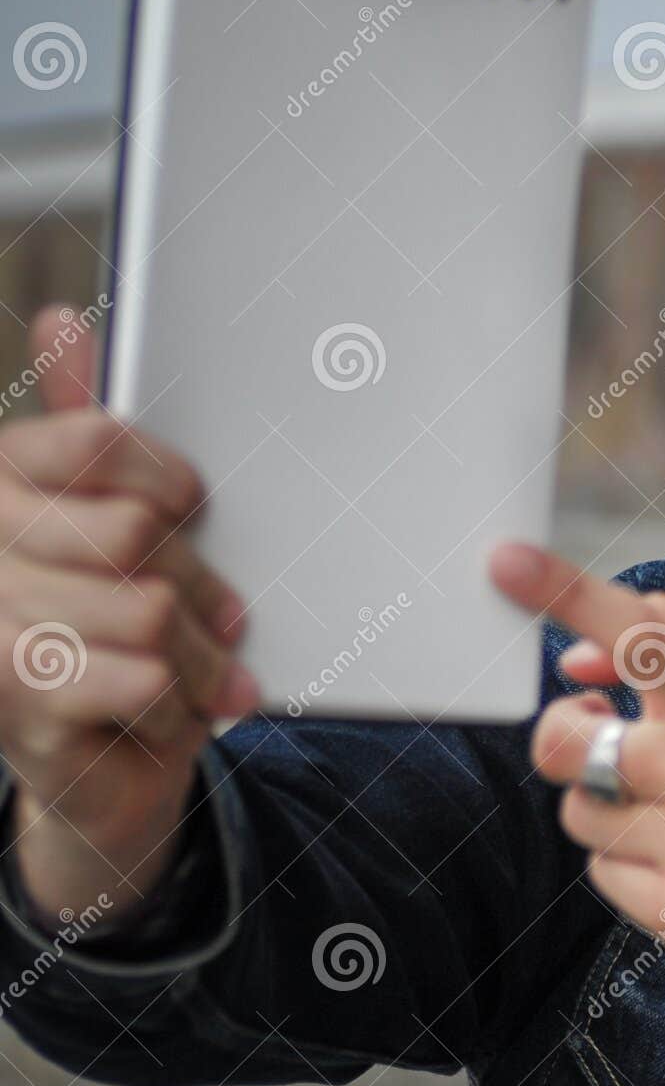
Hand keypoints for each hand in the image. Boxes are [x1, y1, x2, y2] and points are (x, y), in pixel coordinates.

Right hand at [0, 304, 257, 921]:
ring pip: (149, 609)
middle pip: (136, 530)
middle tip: (221, 616)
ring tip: (204, 673)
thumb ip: (85, 427)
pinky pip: (146, 678)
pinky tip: (167, 712)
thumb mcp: (112, 521)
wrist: (102, 762)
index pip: (97, 440)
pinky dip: (180, 704)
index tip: (190, 506)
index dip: (168, 478)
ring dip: (201, 654)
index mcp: (5, 482)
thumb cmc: (115, 630)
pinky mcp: (18, 702)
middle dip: (200, 583)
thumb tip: (59, 322)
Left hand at [490, 540, 664, 1085]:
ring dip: (609, 804)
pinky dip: (632, 861)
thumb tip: (576, 662)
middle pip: (565, 739)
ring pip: (577, 809)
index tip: (505, 560)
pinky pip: (600, 872)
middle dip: (570, 734)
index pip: (641, 631)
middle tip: (607, 735)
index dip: (564, 594)